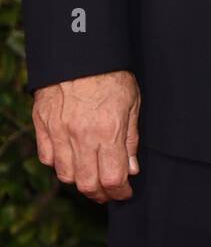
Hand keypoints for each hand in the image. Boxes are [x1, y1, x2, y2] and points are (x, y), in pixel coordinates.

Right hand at [32, 71, 140, 202]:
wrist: (80, 52)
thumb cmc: (111, 74)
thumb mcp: (132, 102)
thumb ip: (131, 138)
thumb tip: (132, 169)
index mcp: (108, 130)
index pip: (113, 178)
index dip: (120, 191)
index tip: (125, 192)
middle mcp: (81, 136)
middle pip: (87, 183)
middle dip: (100, 194)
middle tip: (109, 192)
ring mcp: (59, 132)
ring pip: (66, 175)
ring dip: (80, 181)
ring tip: (91, 177)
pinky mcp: (43, 125)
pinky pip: (48, 159)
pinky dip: (60, 164)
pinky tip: (72, 159)